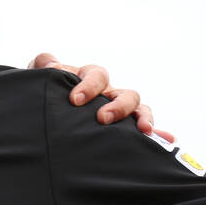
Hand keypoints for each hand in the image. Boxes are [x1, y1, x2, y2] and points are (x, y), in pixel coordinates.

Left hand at [28, 53, 175, 142]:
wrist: (42, 115)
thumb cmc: (44, 93)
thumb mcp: (38, 78)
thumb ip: (43, 66)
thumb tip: (53, 65)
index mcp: (89, 79)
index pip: (96, 76)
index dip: (89, 86)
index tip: (75, 100)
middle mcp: (108, 95)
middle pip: (125, 94)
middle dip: (118, 106)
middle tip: (102, 118)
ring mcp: (118, 113)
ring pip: (139, 111)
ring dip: (143, 118)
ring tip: (143, 130)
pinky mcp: (122, 131)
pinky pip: (143, 131)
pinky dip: (159, 134)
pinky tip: (167, 140)